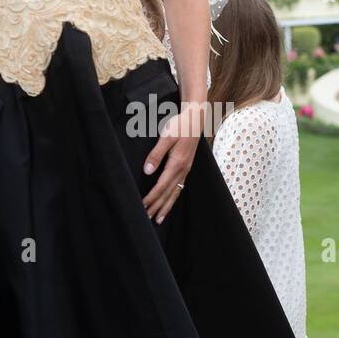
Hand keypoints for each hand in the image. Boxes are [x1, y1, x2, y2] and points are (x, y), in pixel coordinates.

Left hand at [142, 101, 204, 224]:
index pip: (162, 186)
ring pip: (175, 193)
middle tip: (147, 219)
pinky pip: (180, 187)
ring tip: (159, 219)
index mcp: (177, 163)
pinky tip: (169, 203)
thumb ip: (156, 154)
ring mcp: (186, 170)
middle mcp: (183, 170)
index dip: (152, 197)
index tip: (143, 206)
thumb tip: (147, 171)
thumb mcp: (166, 136)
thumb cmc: (180, 125)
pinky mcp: (187, 167)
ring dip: (166, 207)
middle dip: (158, 207)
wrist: (195, 119)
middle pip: (169, 193)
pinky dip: (173, 198)